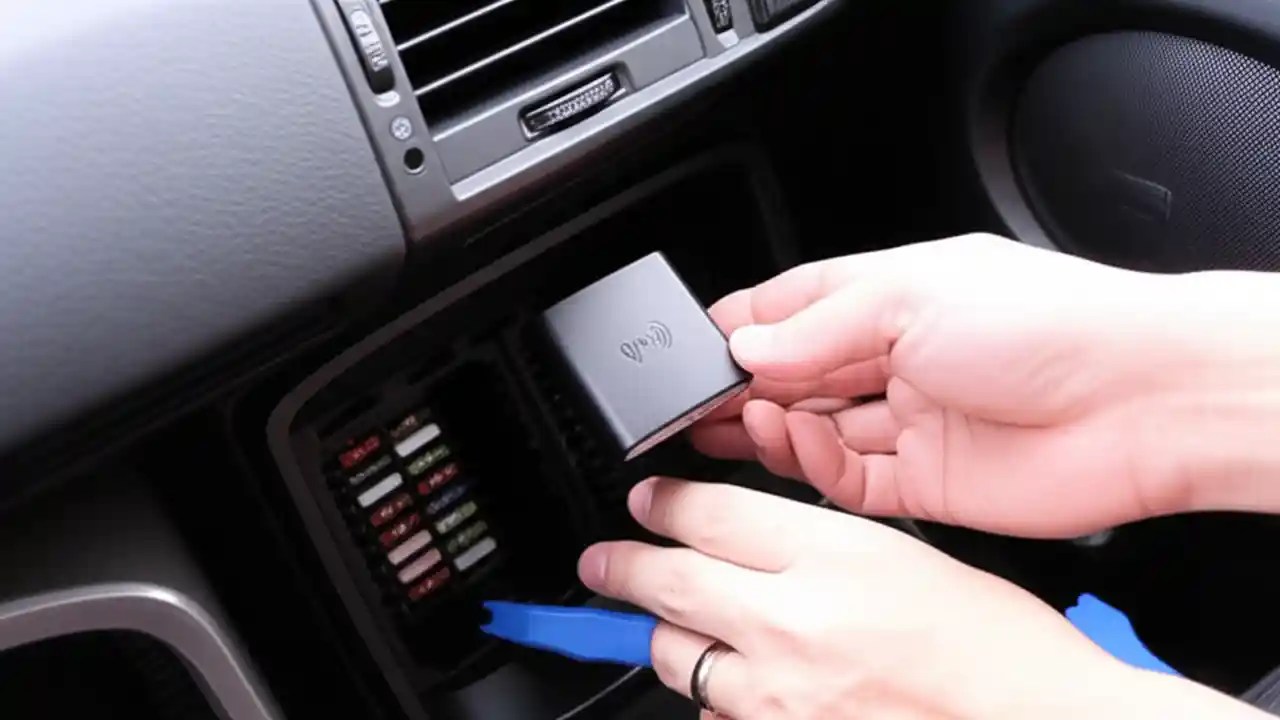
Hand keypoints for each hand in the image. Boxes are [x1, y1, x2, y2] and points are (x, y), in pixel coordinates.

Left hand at [580, 478, 1262, 718]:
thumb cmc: (1001, 653)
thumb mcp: (913, 559)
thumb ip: (820, 549)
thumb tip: (751, 543)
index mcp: (832, 557)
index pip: (711, 512)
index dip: (665, 501)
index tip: (648, 501)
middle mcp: (792, 624)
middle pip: (668, 580)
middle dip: (620, 565)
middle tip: (598, 561)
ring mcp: (779, 696)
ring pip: (679, 655)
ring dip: (671, 635)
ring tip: (675, 625)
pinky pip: (716, 716)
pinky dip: (719, 700)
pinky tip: (744, 690)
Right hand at [691, 234, 1279, 535]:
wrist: (1137, 401)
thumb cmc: (1047, 322)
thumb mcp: (910, 296)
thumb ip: (817, 327)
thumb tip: (747, 346)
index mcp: (894, 295)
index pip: (796, 308)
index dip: (743, 328)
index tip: (693, 347)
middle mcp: (899, 357)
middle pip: (798, 374)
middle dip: (744, 386)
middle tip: (693, 401)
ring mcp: (911, 421)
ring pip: (815, 430)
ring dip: (769, 428)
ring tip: (732, 422)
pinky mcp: (925, 482)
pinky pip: (848, 480)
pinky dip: (812, 468)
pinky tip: (795, 446)